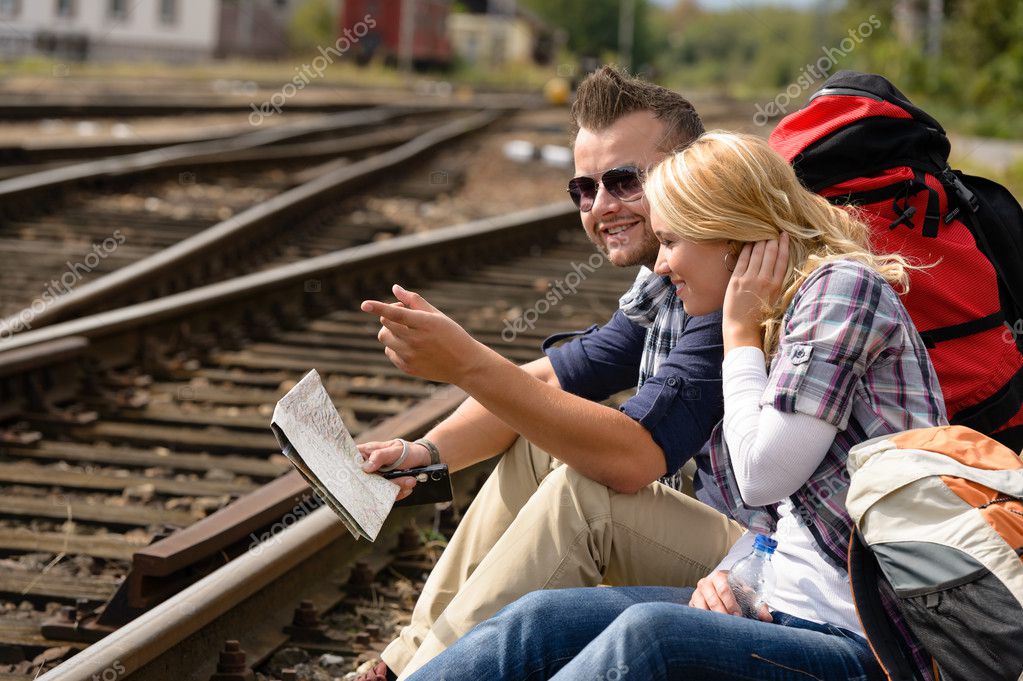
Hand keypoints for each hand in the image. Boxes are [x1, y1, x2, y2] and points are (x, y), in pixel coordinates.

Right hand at [356, 439, 430, 500]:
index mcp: (365, 454)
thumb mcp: (395, 450)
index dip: (350, 472)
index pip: (350, 462)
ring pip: (377, 490)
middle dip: (379, 485)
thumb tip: (366, 467)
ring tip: (410, 481)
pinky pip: (386, 495)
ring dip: (394, 488)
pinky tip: (408, 487)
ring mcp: (376, 479)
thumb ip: (380, 456)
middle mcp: (368, 468)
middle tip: (397, 481)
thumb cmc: (406, 450)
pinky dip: (398, 493)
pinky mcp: (384, 488)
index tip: (358, 478)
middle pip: (364, 481)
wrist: (421, 459)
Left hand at [361, 285, 490, 383]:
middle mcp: (416, 341)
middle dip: (389, 316)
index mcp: (425, 324)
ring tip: (406, 331)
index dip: (378, 308)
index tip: (364, 304)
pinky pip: (390, 352)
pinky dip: (395, 346)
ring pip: (384, 338)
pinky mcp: (407, 368)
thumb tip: (394, 288)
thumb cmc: (451, 334)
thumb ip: (414, 300)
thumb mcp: (436, 315)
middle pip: (385, 324)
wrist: (464, 365)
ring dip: (390, 331)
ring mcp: (410, 357)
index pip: (396, 314)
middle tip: (405, 316)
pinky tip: (411, 346)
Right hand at [688, 570, 772, 621]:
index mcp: (720, 576)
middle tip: (732, 624)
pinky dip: (703, 621)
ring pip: (702, 607)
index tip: (738, 615)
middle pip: (712, 600)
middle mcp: (705, 583)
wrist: (721, 586)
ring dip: (712, 618)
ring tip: (721, 627)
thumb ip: (759, 605)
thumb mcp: (748, 594)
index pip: (724, 589)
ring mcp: (696, 593)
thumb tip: (767, 619)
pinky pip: (695, 613)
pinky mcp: (691, 603)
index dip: (731, 603)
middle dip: (723, 613)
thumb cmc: (737, 591)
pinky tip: (711, 627)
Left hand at [723, 233, 788, 350]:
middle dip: (771, 239)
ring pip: (757, 253)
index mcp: (776, 285)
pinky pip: (743, 259)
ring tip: (760, 233)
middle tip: (771, 230)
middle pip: (770, 253)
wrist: (742, 327)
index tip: (783, 235)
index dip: (783, 244)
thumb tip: (775, 266)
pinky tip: (748, 242)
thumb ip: (775, 282)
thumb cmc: (758, 315)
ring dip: (759, 241)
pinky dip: (746, 248)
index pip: (782, 259)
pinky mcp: (736, 280)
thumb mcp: (773, 298)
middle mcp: (765, 280)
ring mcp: (750, 279)